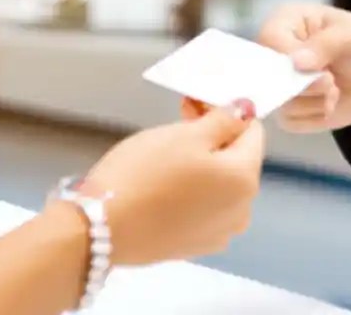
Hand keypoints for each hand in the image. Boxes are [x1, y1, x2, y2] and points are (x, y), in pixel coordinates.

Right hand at [71, 101, 265, 265]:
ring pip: (219, 184)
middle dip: (213, 137)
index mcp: (246, 180)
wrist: (99, 230)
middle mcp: (242, 210)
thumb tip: (245, 110)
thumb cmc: (144, 175)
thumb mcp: (185, 135)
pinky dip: (192, 190)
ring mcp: (219, 232)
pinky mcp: (195, 245)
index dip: (225, 113)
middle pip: (236, 160)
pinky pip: (203, 207)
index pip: (252, 132)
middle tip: (178, 120)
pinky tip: (164, 183)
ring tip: (167, 151)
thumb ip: (224, 120)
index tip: (194, 105)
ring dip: (202, 162)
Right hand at [252, 3, 350, 145]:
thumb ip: (325, 44)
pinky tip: (330, 104)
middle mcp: (277, 52)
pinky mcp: (290, 110)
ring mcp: (281, 83)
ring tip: (336, 90)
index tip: (316, 67)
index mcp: (287, 22)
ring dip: (314, 100)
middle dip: (304, 84)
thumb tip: (295, 62)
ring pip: (280, 101)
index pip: (268, 39)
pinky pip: (290, 120)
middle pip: (268, 74)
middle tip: (331, 82)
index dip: (288, 57)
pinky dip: (314, 116)